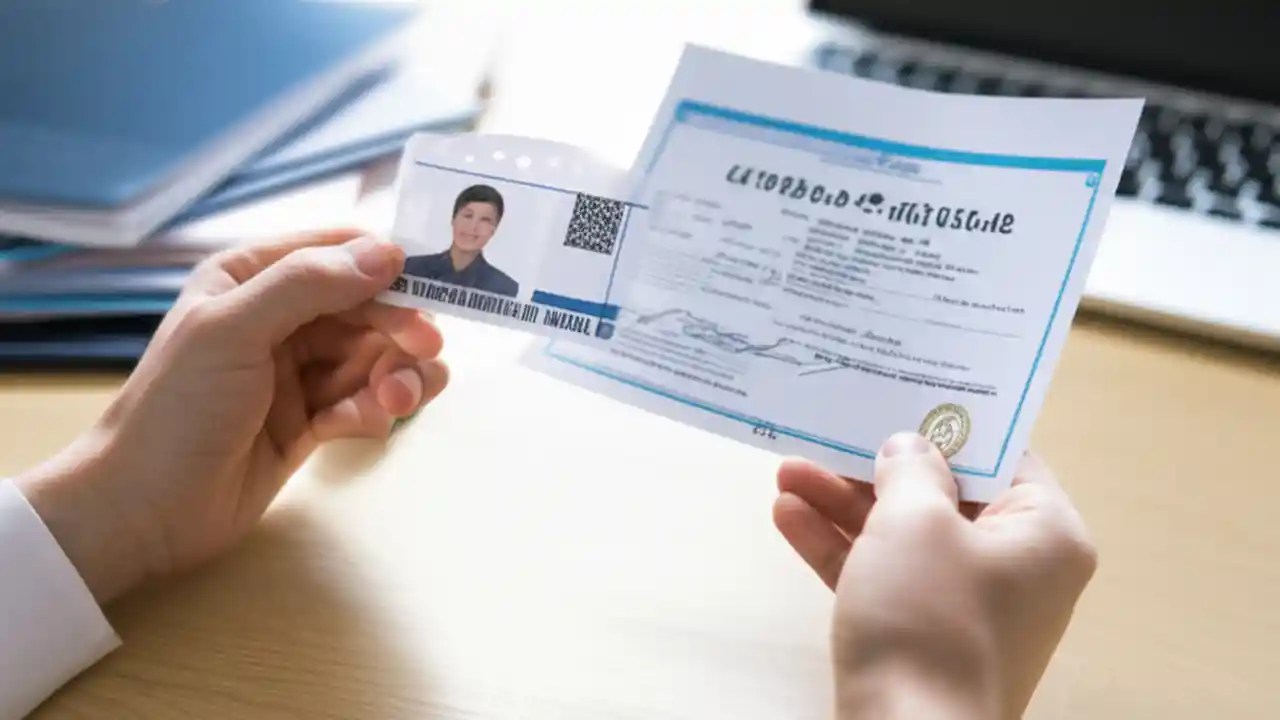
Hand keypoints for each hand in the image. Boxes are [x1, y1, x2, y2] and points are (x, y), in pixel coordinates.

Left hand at [16, 229, 446, 602]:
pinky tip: (356, 428)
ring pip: (375, 358)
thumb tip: (389, 252)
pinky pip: (365, 402)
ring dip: (396, 376)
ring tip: (395, 402)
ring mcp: (296, 372)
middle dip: (399, 331)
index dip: (388, 267)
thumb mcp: (233, 329)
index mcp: (251, 277)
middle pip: (368, 309)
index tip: (433, 290)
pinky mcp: (310, 422)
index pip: (338, 253)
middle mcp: (278, 318)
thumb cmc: (178, 409)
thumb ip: (308, 284)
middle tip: (424, 354)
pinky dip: (374, 412)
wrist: (144, 511)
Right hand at [773, 433, 1096, 719]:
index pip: (1003, 456)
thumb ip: (910, 469)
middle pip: (945, 496)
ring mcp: (970, 607)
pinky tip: (789, 519)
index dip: (948, 424)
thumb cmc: (928, 618)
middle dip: (874, 468)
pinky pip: (887, 577)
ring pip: (906, 537)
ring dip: (845, 505)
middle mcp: (1018, 568)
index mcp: (1045, 533)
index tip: (900, 395)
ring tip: (786, 474)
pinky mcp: (926, 637)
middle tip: (826, 435)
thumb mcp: (915, 521)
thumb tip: (910, 446)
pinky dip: (843, 549)